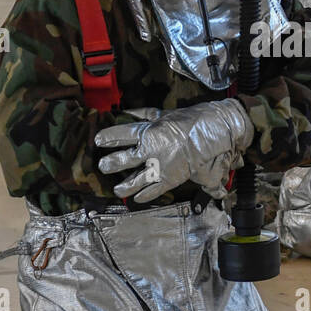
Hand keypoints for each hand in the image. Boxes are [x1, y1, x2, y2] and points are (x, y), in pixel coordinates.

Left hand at [95, 100, 251, 202]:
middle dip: (111, 164)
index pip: (121, 135)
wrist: (212, 132)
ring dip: (124, 185)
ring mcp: (159, 166)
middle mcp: (150, 151)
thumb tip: (129, 112)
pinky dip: (145, 195)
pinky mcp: (170, 178)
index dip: (108, 138)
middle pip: (124, 160)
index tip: (98, 141)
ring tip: (116, 189)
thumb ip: (145, 115)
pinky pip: (154, 190)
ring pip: (135, 180)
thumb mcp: (164, 114)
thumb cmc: (190, 120)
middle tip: (102, 166)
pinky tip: (137, 199)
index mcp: (148, 132)